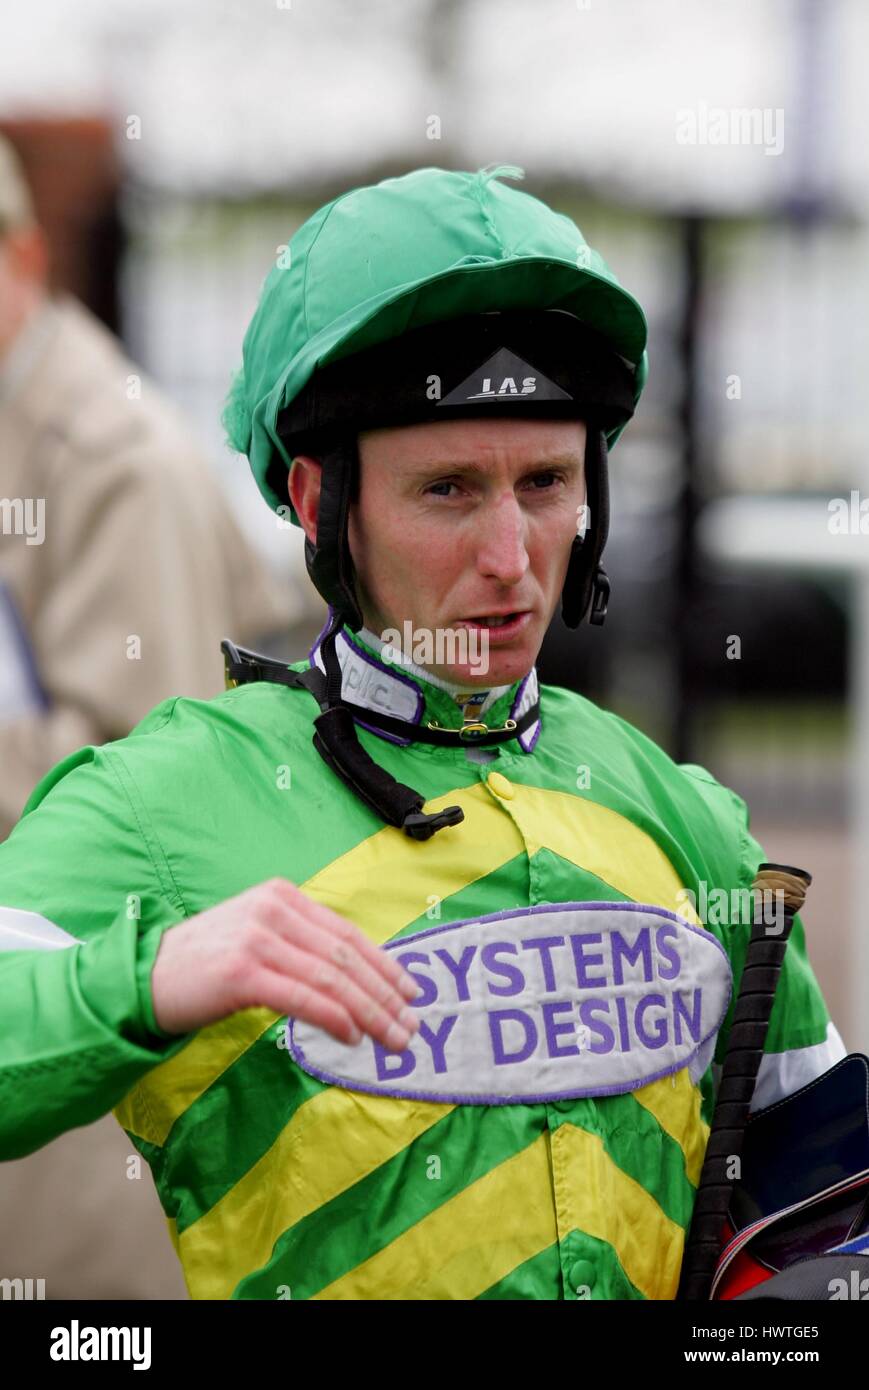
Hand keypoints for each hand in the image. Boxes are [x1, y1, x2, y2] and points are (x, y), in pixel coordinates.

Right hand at [150, 877, 420, 1049]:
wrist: (143, 979)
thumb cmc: (204, 966)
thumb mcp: (257, 938)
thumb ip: (300, 947)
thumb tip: (356, 981)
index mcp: (282, 897)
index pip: (346, 933)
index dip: (384, 965)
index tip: (410, 993)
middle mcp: (273, 910)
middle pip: (345, 956)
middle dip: (385, 995)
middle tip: (410, 1028)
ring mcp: (258, 938)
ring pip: (332, 978)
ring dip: (370, 1013)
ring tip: (391, 1040)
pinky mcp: (243, 972)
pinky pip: (304, 997)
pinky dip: (336, 1017)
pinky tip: (353, 1036)